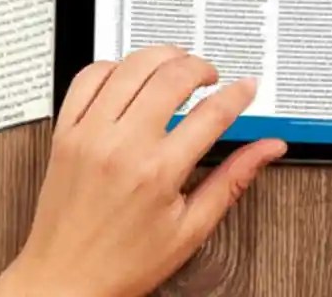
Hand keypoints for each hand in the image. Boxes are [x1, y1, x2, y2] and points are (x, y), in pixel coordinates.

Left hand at [0, 46, 285, 296]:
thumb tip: (267, 149)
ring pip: (130, 66)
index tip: (246, 87)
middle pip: (171, 76)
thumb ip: (232, 180)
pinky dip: (114, 66)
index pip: (211, 113)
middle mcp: (121, 146)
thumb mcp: (191, 228)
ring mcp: (89, 135)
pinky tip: (129, 77)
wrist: (64, 281)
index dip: (238, 93)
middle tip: (211, 76)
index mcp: (158, 172)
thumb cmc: (124, 263)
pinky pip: (87, 78)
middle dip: (201, 66)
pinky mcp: (65, 133)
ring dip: (161, 57)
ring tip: (176, 67)